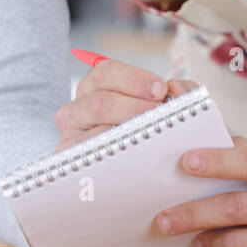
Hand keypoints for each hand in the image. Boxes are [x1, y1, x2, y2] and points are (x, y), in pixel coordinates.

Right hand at [54, 60, 198, 152]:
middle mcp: (75, 110)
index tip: (160, 89)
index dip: (134, 79)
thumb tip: (176, 87)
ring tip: (152, 135)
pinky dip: (116, 153)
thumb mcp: (162, 107)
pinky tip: (137, 154)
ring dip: (127, 132)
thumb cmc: (148, 132)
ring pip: (96, 132)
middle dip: (134, 107)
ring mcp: (70, 138)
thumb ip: (176, 92)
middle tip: (159, 115)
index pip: (105, 73)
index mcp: (92, 88)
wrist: (139, 173)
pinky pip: (93, 156)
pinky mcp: (72, 164)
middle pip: (99, 102)